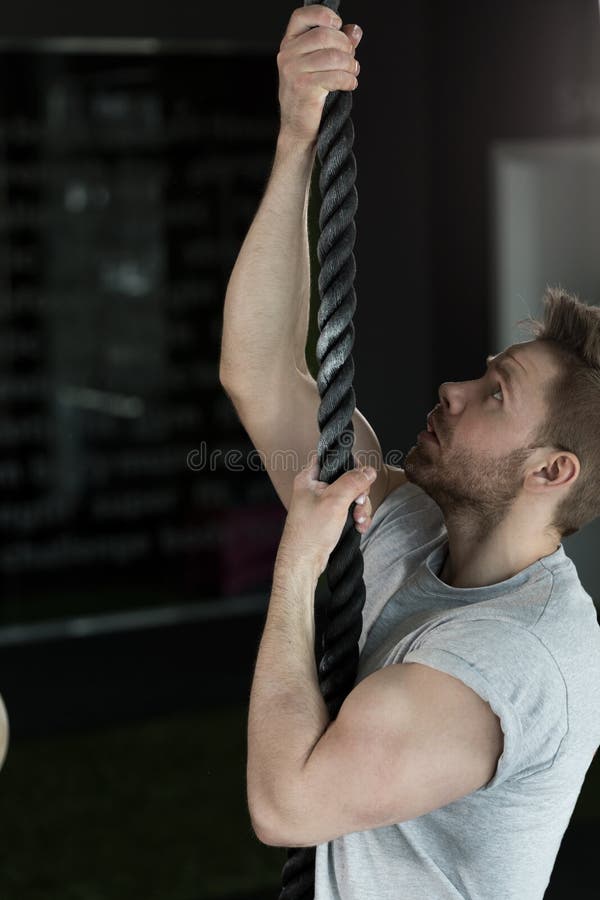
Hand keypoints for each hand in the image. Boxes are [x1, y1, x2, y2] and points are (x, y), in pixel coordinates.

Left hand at [276, 452, 375, 578]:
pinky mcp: (331, 518)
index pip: (333, 458)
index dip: (349, 465)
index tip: (358, 478)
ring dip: (361, 508)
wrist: (304, 562)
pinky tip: (359, 527)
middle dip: (359, 493)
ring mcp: (324, 504)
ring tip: (358, 521)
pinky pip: (351, 511)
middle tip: (358, 503)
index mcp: (309, 478)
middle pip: (349, 478)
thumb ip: (353, 481)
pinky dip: (358, 518)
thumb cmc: (310, 532)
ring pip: (353, 496)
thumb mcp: (334, 501)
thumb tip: (369, 470)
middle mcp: (316, 489)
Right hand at [277, 4, 362, 145]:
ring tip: (352, 72)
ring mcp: (293, 71)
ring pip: (332, 56)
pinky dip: (348, 79)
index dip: (323, 15)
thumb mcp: (320, 65)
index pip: (302, 15)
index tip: (338, 25)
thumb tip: (354, 30)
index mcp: (289, 44)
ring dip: (349, 64)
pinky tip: (350, 84)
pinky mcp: (303, 87)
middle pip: (324, 34)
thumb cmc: (308, 95)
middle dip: (345, 46)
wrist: (298, 127)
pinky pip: (334, 76)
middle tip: (352, 59)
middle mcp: (287, 54)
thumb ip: (337, 44)